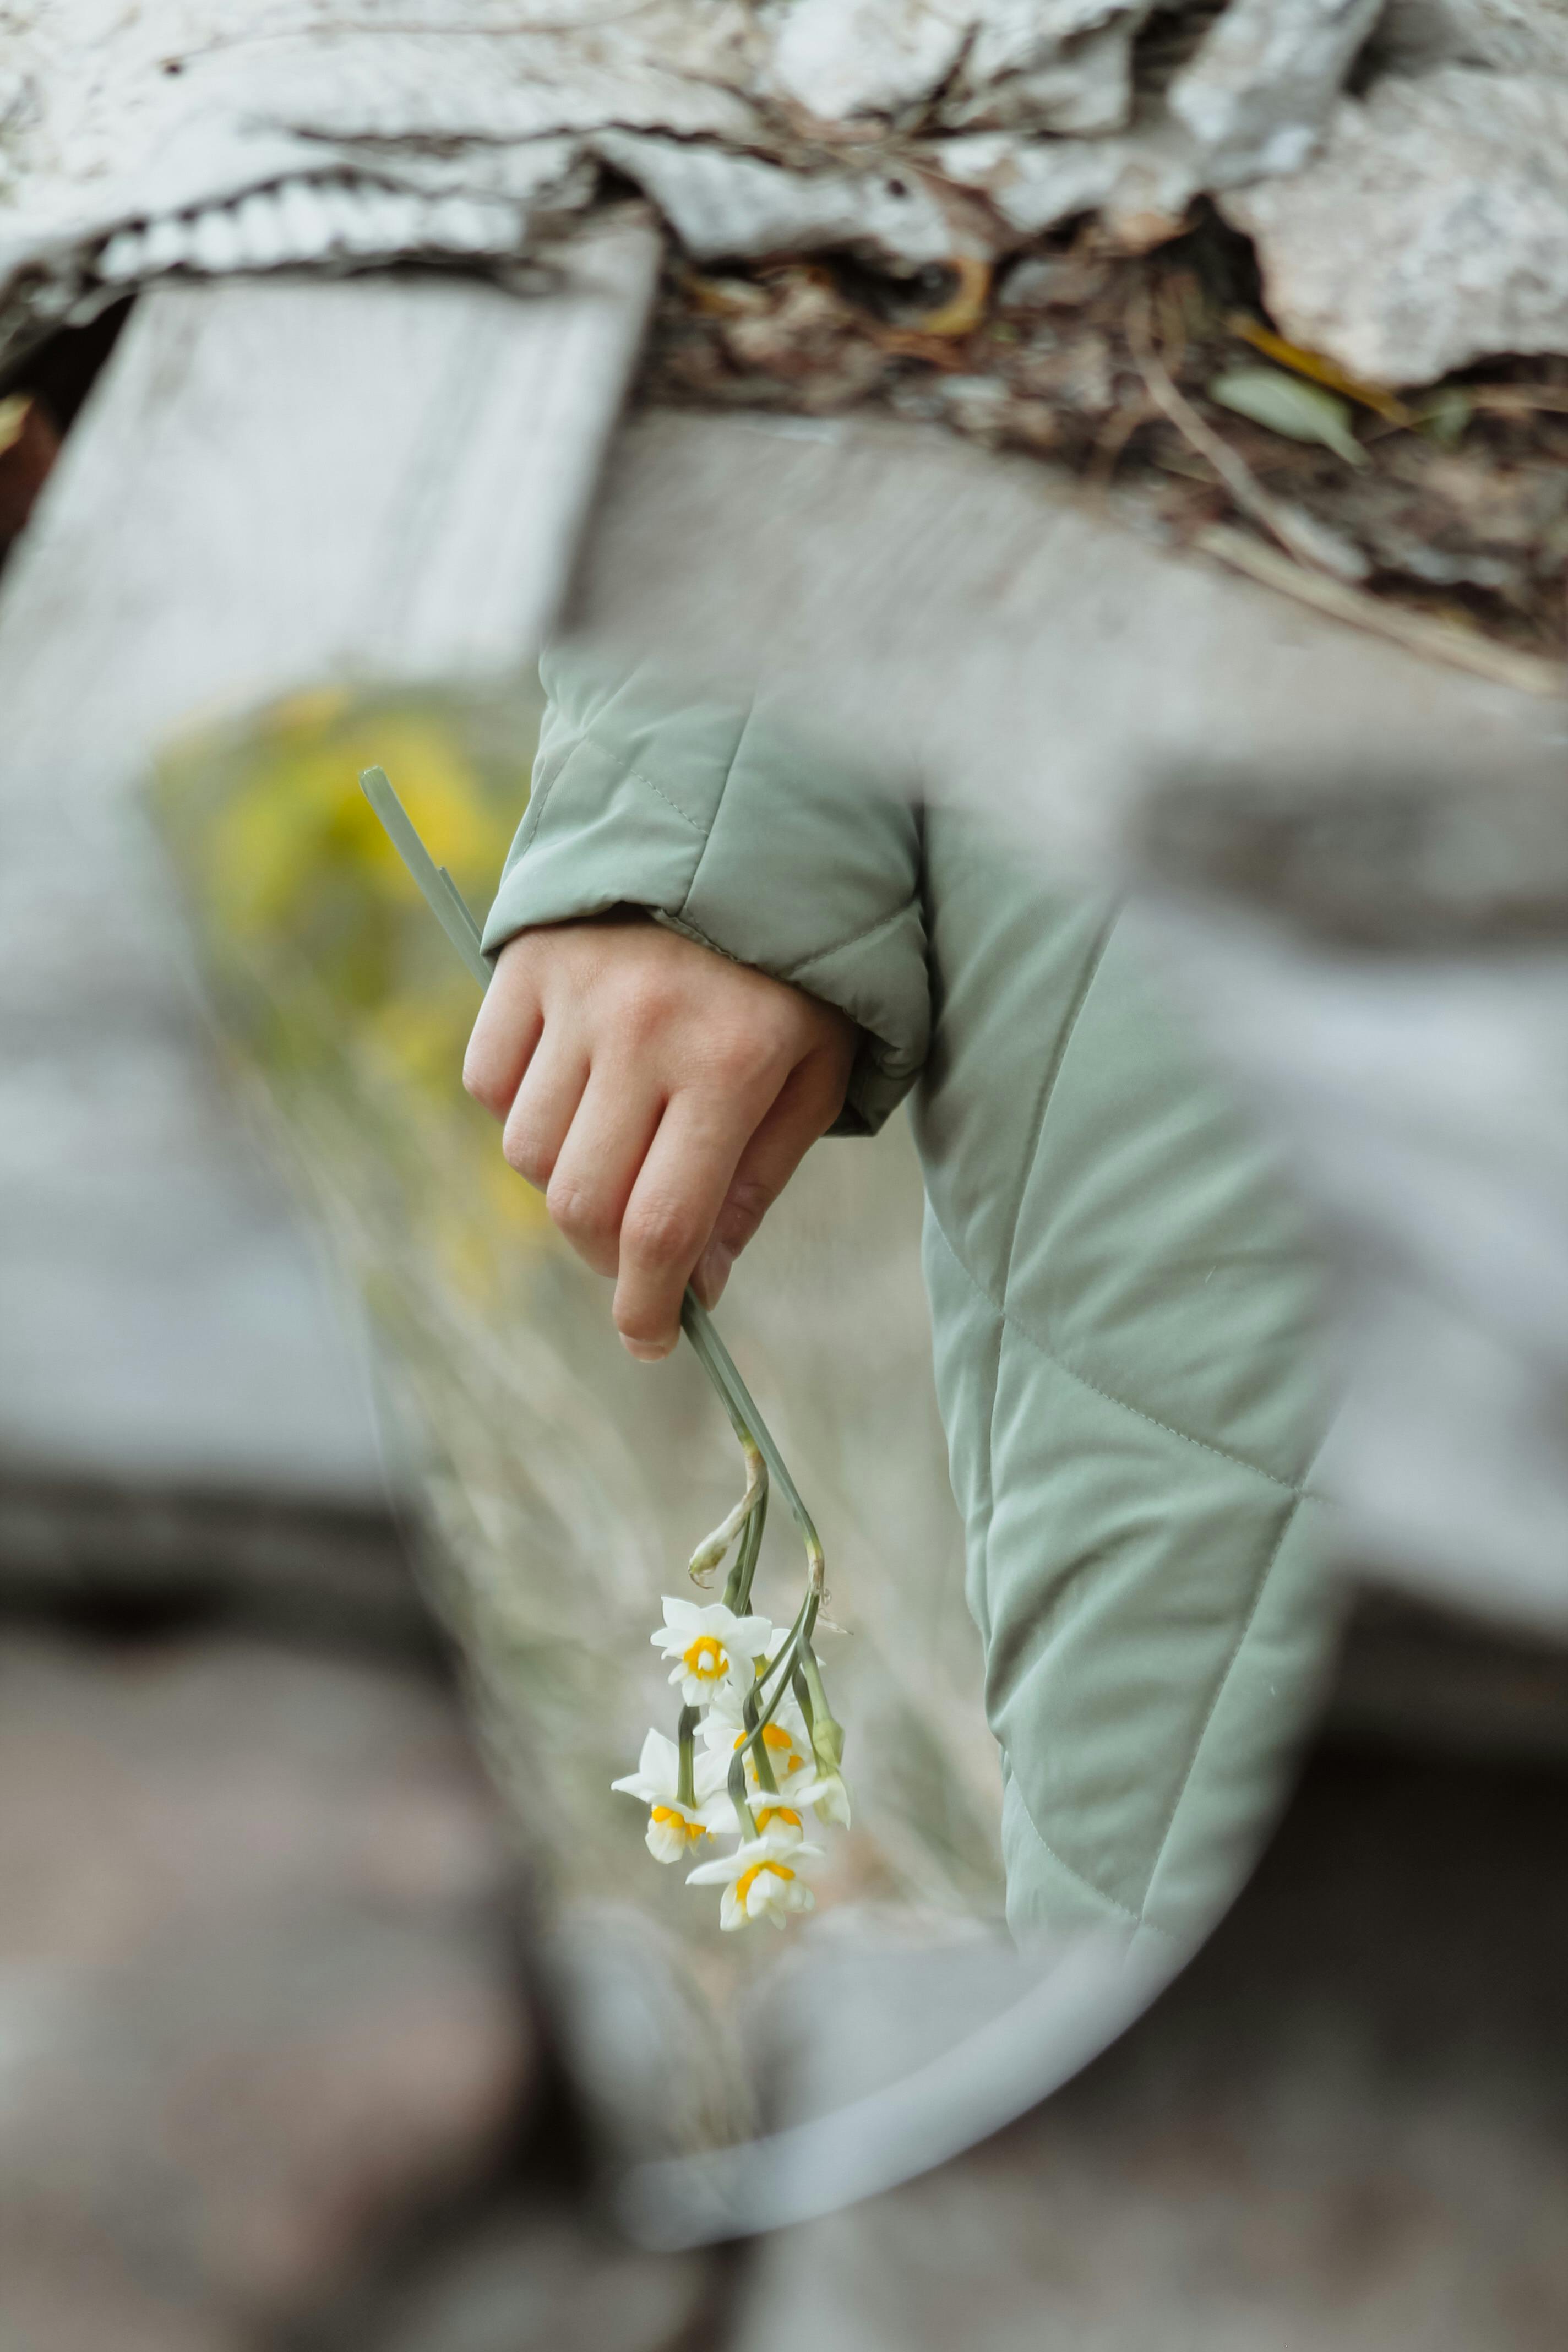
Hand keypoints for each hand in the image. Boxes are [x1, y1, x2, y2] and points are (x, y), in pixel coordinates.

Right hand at [464, 912, 855, 1359]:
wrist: (752, 821)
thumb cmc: (799, 970)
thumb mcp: (815, 1075)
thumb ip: (755, 1182)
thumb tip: (699, 1282)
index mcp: (729, 1064)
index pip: (663, 1226)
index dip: (650, 1305)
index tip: (655, 1340)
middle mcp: (642, 1030)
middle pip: (580, 1203)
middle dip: (606, 1259)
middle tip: (639, 1259)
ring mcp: (575, 992)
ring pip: (526, 1152)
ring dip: (565, 1182)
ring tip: (617, 1153)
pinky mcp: (525, 961)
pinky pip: (489, 1082)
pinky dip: (520, 1109)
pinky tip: (574, 1090)